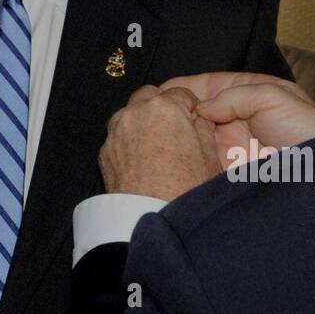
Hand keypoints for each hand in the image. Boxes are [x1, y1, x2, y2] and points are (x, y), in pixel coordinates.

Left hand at [99, 83, 222, 200]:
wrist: (152, 220)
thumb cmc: (185, 191)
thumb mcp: (210, 157)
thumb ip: (203, 128)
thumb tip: (198, 120)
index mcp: (165, 108)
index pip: (181, 93)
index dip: (191, 107)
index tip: (195, 119)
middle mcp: (136, 112)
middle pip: (150, 96)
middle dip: (163, 107)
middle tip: (175, 129)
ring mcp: (116, 131)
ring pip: (129, 114)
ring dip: (142, 122)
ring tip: (156, 147)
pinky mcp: (104, 151)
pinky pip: (118, 136)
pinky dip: (128, 142)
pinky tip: (141, 162)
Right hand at [159, 72, 314, 167]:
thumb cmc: (306, 131)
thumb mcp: (274, 97)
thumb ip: (234, 95)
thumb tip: (200, 107)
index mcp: (249, 94)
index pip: (210, 85)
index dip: (185, 86)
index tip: (160, 89)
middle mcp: (236, 118)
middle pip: (196, 110)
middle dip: (175, 109)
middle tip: (152, 111)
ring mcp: (229, 145)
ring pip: (193, 135)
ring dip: (176, 133)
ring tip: (154, 130)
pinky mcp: (225, 170)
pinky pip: (199, 160)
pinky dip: (183, 157)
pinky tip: (168, 153)